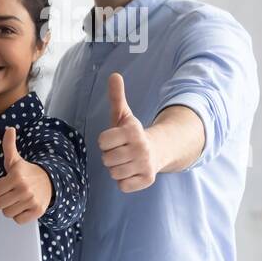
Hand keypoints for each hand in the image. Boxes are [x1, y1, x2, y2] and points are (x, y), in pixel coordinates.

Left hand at [0, 126, 52, 222]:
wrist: (50, 181)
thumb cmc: (27, 172)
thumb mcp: (15, 160)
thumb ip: (9, 146)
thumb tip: (9, 129)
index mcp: (16, 176)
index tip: (3, 185)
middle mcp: (24, 189)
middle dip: (1, 200)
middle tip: (9, 194)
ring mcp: (32, 201)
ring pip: (7, 213)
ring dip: (10, 208)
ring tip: (16, 200)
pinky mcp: (37, 211)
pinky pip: (18, 220)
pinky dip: (19, 216)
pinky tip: (23, 207)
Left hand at [98, 72, 156, 191]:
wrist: (159, 150)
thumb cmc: (132, 134)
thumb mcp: (123, 115)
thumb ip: (116, 96)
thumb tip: (114, 74)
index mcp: (133, 131)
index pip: (102, 141)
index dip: (105, 141)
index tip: (115, 139)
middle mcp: (141, 148)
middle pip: (106, 159)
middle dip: (110, 156)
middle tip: (121, 151)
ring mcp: (145, 165)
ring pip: (113, 173)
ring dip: (117, 168)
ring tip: (126, 161)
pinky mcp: (147, 180)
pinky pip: (122, 186)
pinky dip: (124, 181)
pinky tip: (131, 171)